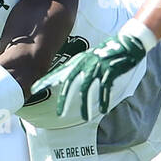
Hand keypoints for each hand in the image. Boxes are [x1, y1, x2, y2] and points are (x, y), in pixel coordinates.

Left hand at [32, 33, 147, 121]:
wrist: (126, 43)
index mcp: (78, 61)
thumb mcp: (87, 57)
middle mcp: (84, 64)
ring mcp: (96, 68)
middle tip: (59, 114)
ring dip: (85, 105)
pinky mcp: (109, 71)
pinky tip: (102, 111)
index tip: (33, 90)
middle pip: (69, 84)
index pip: (58, 73)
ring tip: (83, 118)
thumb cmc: (106, 51)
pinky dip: (103, 100)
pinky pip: (105, 89)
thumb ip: (76, 67)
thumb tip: (63, 78)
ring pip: (87, 89)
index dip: (46, 81)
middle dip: (64, 100)